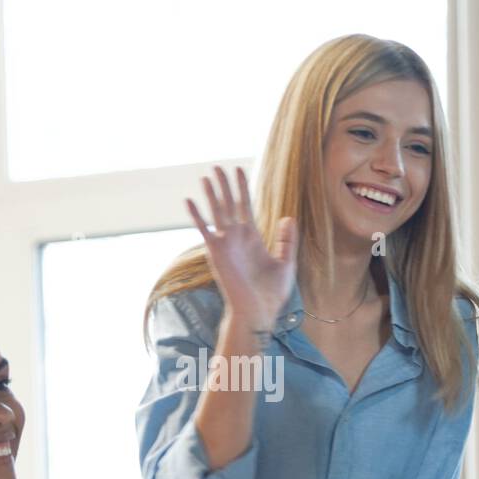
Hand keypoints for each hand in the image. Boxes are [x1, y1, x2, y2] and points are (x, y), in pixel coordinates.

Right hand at [187, 166, 297, 330]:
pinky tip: (189, 201)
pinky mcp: (217, 253)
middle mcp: (237, 238)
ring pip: (218, 212)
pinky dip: (197, 216)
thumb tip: (288, 217)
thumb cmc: (272, 293)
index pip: (246, 206)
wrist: (258, 312)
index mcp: (252, 238)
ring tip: (207, 175)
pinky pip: (205, 230)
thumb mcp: (286, 263)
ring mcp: (226, 244)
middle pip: (229, 204)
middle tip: (218, 166)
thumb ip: (287, 240)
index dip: (242, 188)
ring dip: (212, 193)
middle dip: (225, 185)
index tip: (239, 170)